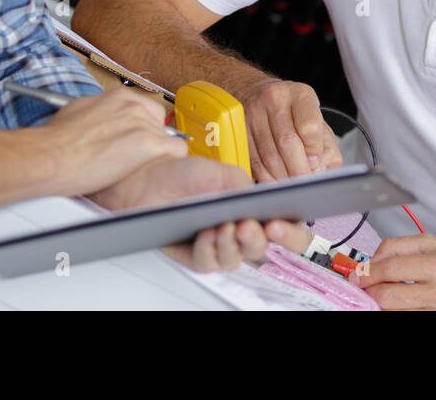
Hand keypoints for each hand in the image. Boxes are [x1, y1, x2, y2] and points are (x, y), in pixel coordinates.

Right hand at [38, 87, 187, 197]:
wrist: (52, 156)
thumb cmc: (56, 140)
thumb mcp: (78, 111)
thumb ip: (99, 112)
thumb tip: (100, 119)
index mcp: (118, 97)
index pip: (146, 109)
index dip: (141, 127)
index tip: (133, 139)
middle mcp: (134, 106)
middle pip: (159, 123)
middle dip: (149, 140)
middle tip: (131, 156)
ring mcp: (143, 123)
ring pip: (167, 139)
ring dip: (154, 154)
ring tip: (133, 167)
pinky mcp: (149, 143)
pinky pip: (176, 151)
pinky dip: (167, 162)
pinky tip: (149, 170)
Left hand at [88, 155, 311, 271]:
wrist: (147, 177)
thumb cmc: (182, 173)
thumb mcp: (221, 173)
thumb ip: (245, 186)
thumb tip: (261, 201)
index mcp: (250, 209)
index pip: (282, 229)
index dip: (288, 233)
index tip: (278, 225)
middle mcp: (236, 230)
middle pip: (260, 249)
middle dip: (257, 239)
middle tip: (249, 226)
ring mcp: (215, 244)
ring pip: (235, 259)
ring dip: (233, 244)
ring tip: (226, 227)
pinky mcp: (193, 254)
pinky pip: (208, 263)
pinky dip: (210, 250)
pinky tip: (207, 235)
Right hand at [239, 78, 343, 181]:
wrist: (257, 94)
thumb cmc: (292, 112)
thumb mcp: (316, 120)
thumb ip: (327, 146)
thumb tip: (322, 170)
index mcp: (300, 94)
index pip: (309, 126)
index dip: (314, 151)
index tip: (316, 163)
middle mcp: (274, 98)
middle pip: (287, 142)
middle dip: (298, 169)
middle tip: (304, 181)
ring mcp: (253, 112)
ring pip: (269, 155)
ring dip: (282, 177)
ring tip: (291, 183)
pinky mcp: (239, 129)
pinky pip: (253, 160)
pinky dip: (266, 177)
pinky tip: (275, 180)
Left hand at [348, 233, 435, 309]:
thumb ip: (404, 246)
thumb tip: (375, 258)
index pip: (391, 268)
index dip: (367, 272)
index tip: (357, 275)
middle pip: (389, 295)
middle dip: (369, 291)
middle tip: (360, 287)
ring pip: (396, 311)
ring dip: (381, 303)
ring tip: (377, 295)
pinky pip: (410, 318)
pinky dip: (398, 311)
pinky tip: (396, 304)